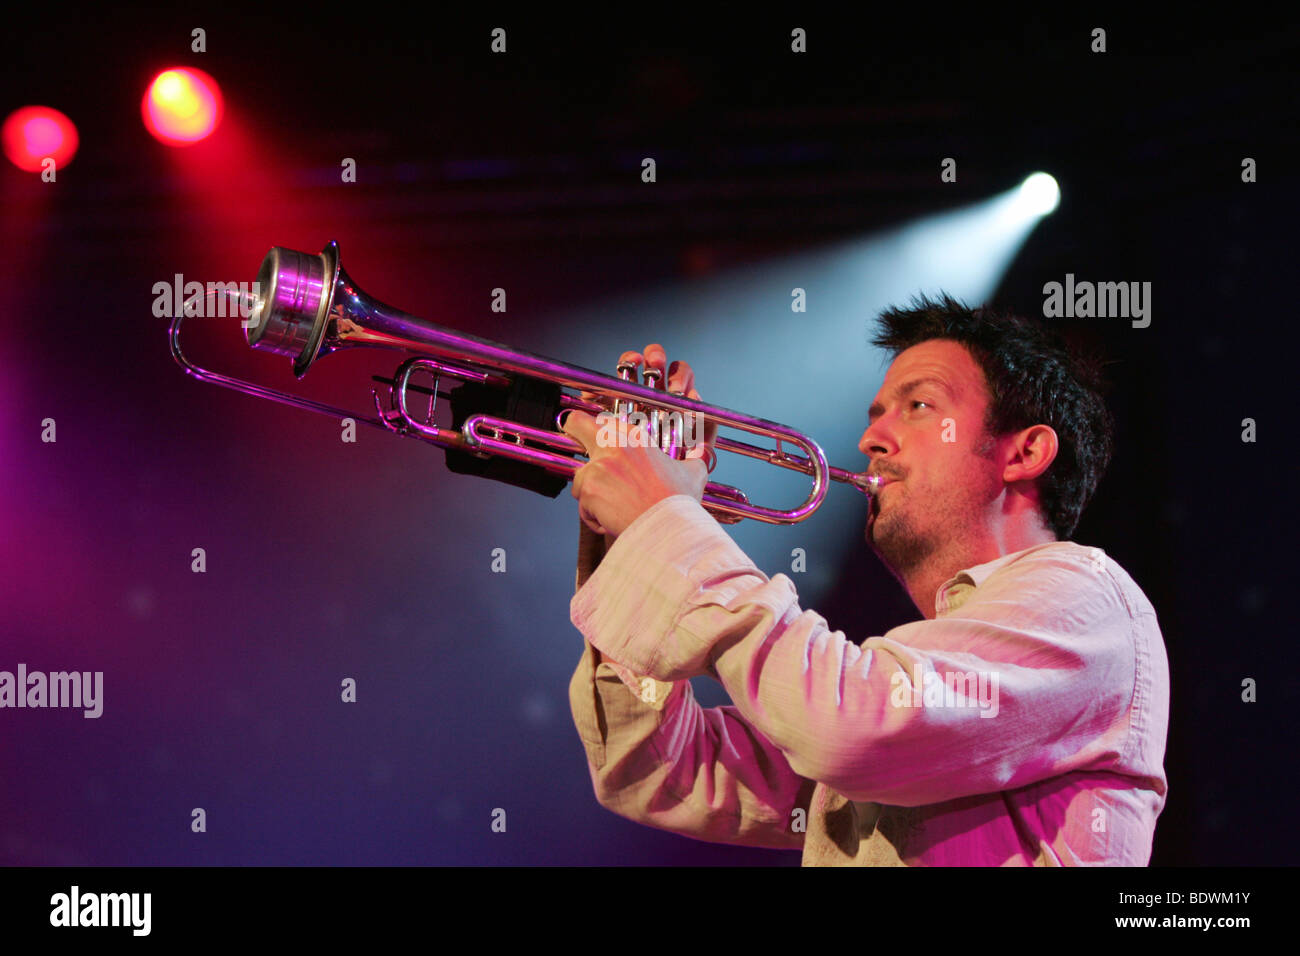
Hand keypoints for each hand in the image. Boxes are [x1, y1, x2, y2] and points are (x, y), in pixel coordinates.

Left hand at [562, 344, 714, 538]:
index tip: (599, 439)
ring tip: (614, 507)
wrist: (669, 530)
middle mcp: (613, 446)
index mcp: (636, 437)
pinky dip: (594, 517)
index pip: (605, 420)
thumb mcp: (694, 472)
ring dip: (591, 493)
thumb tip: (703, 444)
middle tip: (574, 440)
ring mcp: (598, 468)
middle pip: (576, 424)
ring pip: (579, 478)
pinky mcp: (589, 491)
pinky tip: (613, 520)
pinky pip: (582, 506)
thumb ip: (696, 453)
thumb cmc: (680, 504)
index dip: (599, 430)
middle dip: (572, 431)